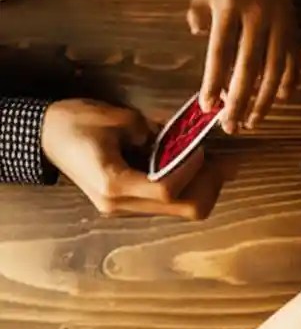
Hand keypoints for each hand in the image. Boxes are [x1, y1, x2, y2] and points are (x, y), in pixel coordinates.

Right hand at [40, 98, 221, 218]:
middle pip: (185, 209)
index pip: (169, 189)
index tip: (202, 148)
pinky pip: (170, 201)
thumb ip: (157, 133)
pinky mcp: (130, 204)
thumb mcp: (118, 119)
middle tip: (227, 162)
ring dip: (204, 187)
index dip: (193, 169)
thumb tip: (191, 141)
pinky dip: (189, 186)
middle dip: (211, 185)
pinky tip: (195, 165)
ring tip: (217, 162)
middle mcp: (121, 205)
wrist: (44, 136)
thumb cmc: (75, 122)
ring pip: (182, 209)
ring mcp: (126, 208)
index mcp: (114, 185)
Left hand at [188, 0, 297, 133]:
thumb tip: (211, 62)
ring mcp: (279, 21)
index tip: (207, 108)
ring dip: (264, 100)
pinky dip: (288, 83)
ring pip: (274, 69)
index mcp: (227, 6)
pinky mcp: (293, 25)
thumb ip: (200, 26)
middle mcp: (256, 15)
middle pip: (248, 68)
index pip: (220, 54)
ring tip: (253, 120)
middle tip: (232, 126)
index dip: (213, 84)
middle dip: (239, 101)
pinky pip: (294, 60)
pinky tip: (279, 100)